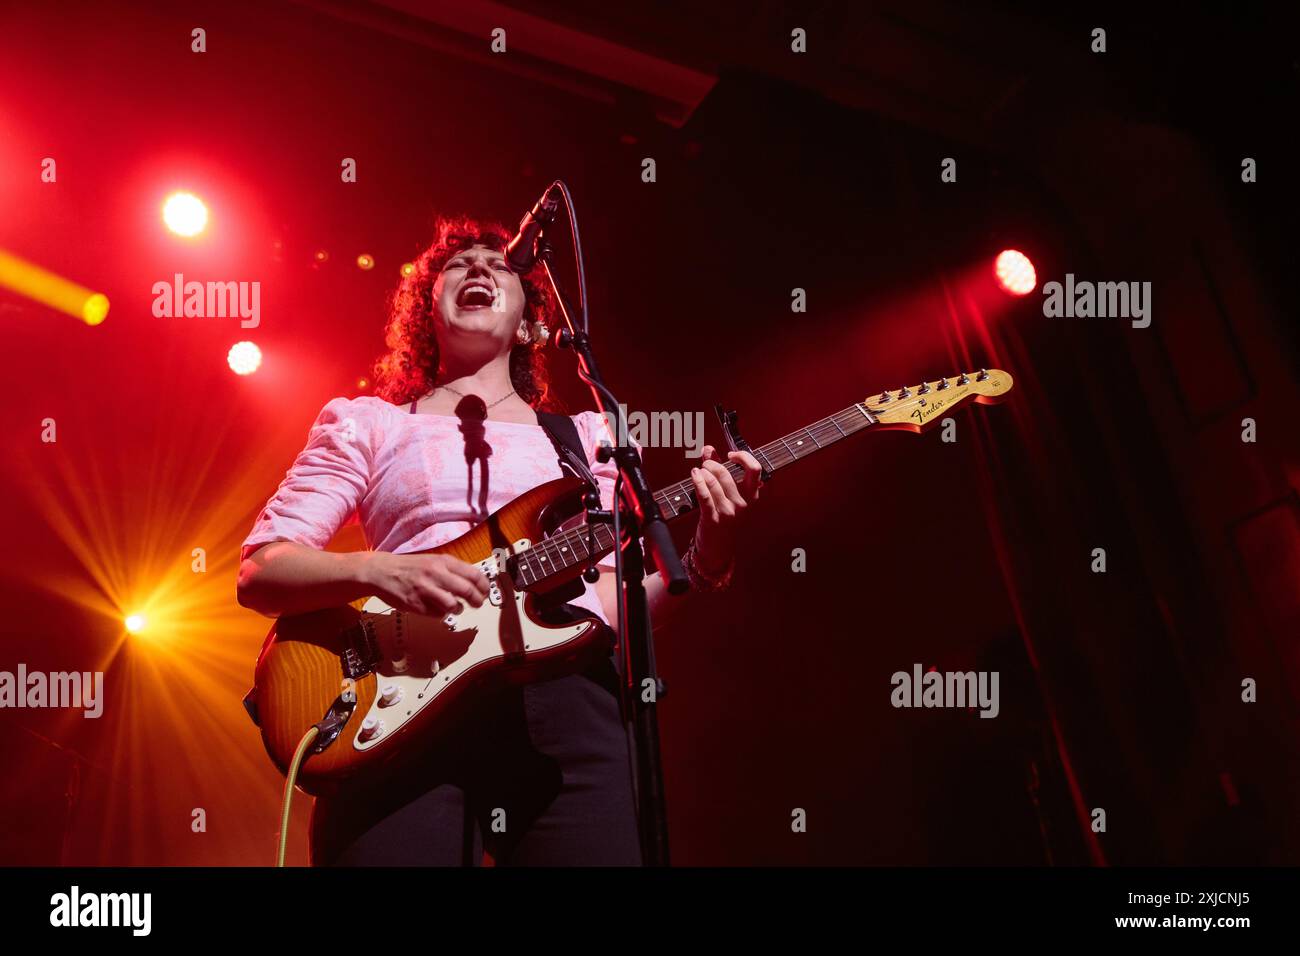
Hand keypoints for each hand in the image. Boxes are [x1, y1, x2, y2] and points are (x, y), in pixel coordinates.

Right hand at [363, 552, 489, 616]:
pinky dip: (440, 613)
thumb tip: (475, 582)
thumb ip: (453, 570)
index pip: (474, 574)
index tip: (485, 592)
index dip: (484, 586)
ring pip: (453, 605)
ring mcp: (425, 590)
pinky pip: (437, 614)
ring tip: (456, 607)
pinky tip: (436, 608)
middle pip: (467, 590)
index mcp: (443, 562)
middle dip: (477, 600)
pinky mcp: (416, 604)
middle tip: (477, 604)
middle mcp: (436, 574)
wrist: (382, 571)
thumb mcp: (434, 561)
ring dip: (458, 609)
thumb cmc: (410, 567)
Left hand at [689, 445, 763, 575]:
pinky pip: (704, 496)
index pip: (755, 469)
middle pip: (727, 473)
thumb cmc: (722, 520)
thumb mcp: (725, 495)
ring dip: (703, 472)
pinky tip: (694, 475)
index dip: (743, 457)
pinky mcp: (713, 519)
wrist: (717, 550)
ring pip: (714, 482)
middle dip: (713, 464)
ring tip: (698, 471)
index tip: (730, 454)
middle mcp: (742, 504)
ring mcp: (728, 512)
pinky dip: (698, 482)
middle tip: (705, 464)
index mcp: (750, 497)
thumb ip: (718, 470)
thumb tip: (709, 449)